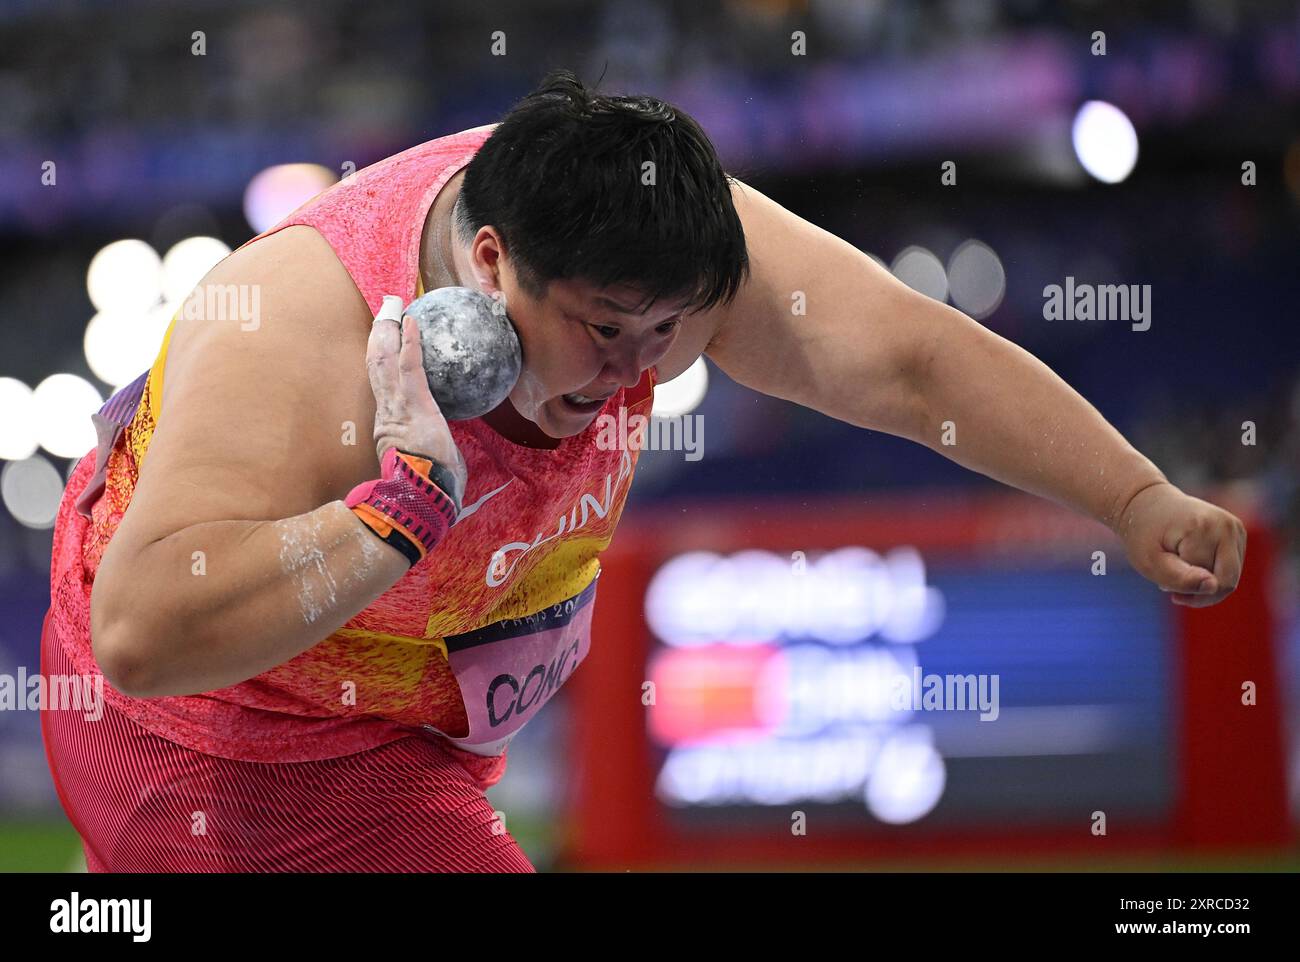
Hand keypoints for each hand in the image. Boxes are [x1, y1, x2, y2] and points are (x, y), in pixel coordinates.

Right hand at [365, 312, 467, 506]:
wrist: (425, 496)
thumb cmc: (432, 487)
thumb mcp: (431, 464)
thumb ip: (434, 452)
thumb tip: (447, 455)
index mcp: (391, 427)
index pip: (385, 388)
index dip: (382, 364)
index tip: (383, 345)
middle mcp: (388, 412)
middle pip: (378, 367)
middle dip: (379, 339)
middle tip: (382, 313)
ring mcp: (398, 406)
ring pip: (386, 361)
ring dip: (388, 332)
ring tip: (391, 307)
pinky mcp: (413, 403)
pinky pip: (410, 366)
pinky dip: (410, 341)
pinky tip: (412, 321)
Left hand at [1112, 481, 1246, 607]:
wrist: (1146, 503)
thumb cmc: (1144, 535)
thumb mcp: (1149, 562)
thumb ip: (1180, 578)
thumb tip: (1213, 586)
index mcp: (1203, 529)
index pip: (1212, 583)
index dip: (1188, 593)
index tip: (1163, 586)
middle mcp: (1226, 525)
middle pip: (1228, 581)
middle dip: (1201, 592)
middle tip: (1171, 586)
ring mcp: (1235, 527)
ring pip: (1231, 576)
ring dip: (1205, 582)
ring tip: (1178, 570)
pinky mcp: (1237, 532)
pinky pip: (1231, 567)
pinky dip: (1211, 571)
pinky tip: (1188, 563)